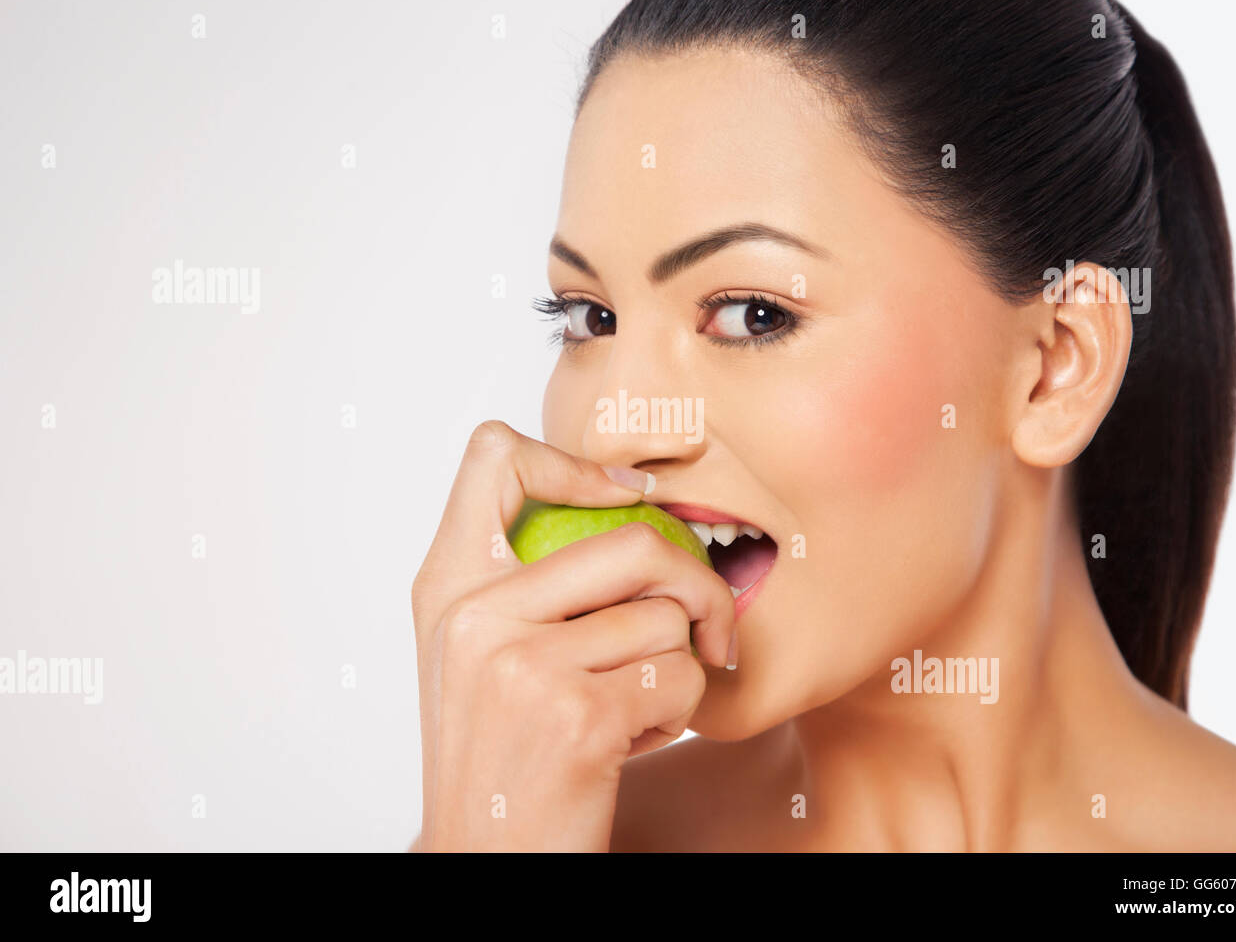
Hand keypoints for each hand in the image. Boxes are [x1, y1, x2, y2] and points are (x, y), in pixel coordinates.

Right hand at [411, 421, 735, 850]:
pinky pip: (679, 677)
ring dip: (675, 670)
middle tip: (710, 628)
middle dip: (697, 586)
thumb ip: (525, 581)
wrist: (484, 857)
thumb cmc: (498, 754)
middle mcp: (476, 614)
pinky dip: (676, 713)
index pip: (494, 456)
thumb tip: (629, 506)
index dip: (579, 463)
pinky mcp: (578, 716)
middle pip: (635, 541)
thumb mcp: (477, 653)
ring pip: (668, 620)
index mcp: (446, 587)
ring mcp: (524, 664)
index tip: (632, 499)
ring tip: (631, 709)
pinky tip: (632, 741)